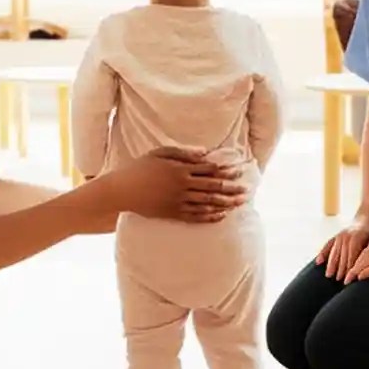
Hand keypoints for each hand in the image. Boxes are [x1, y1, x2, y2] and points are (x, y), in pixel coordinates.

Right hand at [99, 146, 249, 223]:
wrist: (122, 190)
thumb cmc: (139, 168)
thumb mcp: (159, 153)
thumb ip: (183, 153)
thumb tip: (205, 153)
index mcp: (180, 168)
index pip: (209, 169)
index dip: (226, 170)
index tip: (239, 170)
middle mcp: (182, 185)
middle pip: (212, 187)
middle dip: (231, 188)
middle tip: (247, 190)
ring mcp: (177, 201)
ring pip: (207, 202)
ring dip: (225, 203)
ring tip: (240, 204)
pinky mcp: (172, 213)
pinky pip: (196, 216)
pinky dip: (210, 216)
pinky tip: (221, 215)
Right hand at [316, 215, 368, 280]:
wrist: (367, 213)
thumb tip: (368, 262)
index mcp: (356, 238)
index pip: (352, 258)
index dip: (350, 269)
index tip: (349, 279)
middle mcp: (346, 237)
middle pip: (342, 257)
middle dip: (340, 270)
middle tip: (339, 282)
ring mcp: (339, 236)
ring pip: (334, 253)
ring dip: (331, 265)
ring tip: (329, 275)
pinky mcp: (336, 236)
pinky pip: (328, 245)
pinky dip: (322, 253)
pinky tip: (318, 262)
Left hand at [342, 230, 368, 283]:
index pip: (361, 252)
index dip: (353, 262)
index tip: (347, 270)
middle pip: (359, 257)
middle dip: (350, 268)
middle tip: (343, 278)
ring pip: (364, 262)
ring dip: (354, 272)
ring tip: (346, 280)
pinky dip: (365, 272)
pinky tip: (359, 278)